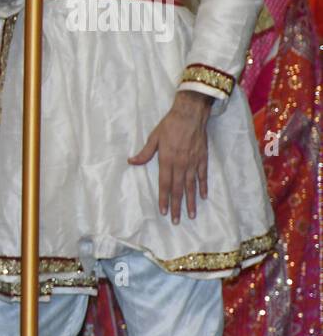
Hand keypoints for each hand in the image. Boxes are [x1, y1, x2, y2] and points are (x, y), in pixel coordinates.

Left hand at [128, 90, 211, 223]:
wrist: (190, 114)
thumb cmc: (170, 125)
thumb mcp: (154, 138)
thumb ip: (144, 153)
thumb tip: (131, 161)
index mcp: (167, 160)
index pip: (164, 185)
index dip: (163, 199)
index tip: (163, 212)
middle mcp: (181, 164)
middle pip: (178, 189)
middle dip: (176, 206)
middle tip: (176, 221)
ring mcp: (193, 162)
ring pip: (191, 186)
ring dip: (191, 201)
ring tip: (191, 215)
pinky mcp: (203, 158)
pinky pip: (203, 176)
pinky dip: (203, 187)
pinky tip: (203, 197)